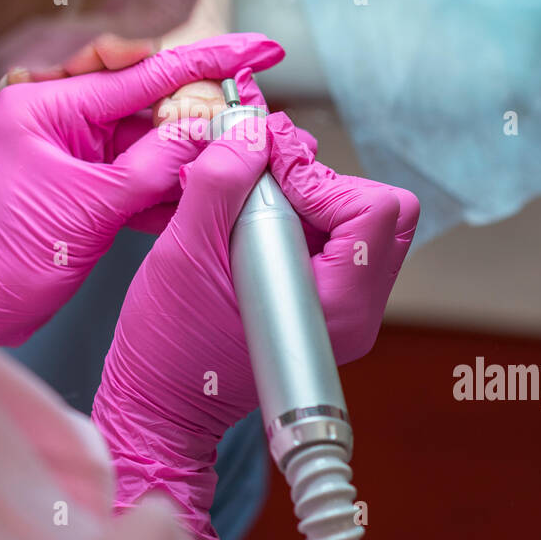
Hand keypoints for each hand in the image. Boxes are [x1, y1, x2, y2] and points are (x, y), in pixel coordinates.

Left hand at [0, 34, 283, 345]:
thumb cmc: (0, 256)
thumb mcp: (90, 206)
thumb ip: (154, 165)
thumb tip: (206, 131)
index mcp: (46, 104)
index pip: (139, 71)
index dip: (203, 60)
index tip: (252, 49)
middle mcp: (59, 117)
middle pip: (148, 97)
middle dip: (199, 105)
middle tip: (249, 106)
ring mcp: (73, 151)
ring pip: (150, 136)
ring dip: (189, 150)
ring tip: (232, 151)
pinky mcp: (86, 185)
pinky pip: (140, 172)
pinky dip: (170, 184)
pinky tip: (201, 190)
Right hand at [92, 102, 418, 539]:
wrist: (161, 406)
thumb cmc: (169, 349)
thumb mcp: (184, 254)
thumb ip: (220, 185)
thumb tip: (248, 133)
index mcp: (335, 306)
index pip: (373, 208)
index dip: (318, 177)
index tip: (264, 172)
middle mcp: (353, 310)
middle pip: (378, 208)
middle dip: (318, 181)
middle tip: (259, 180)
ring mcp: (341, 309)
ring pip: (356, 219)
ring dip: (303, 196)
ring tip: (244, 203)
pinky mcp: (322, 303)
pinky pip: (331, 239)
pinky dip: (295, 216)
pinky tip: (246, 223)